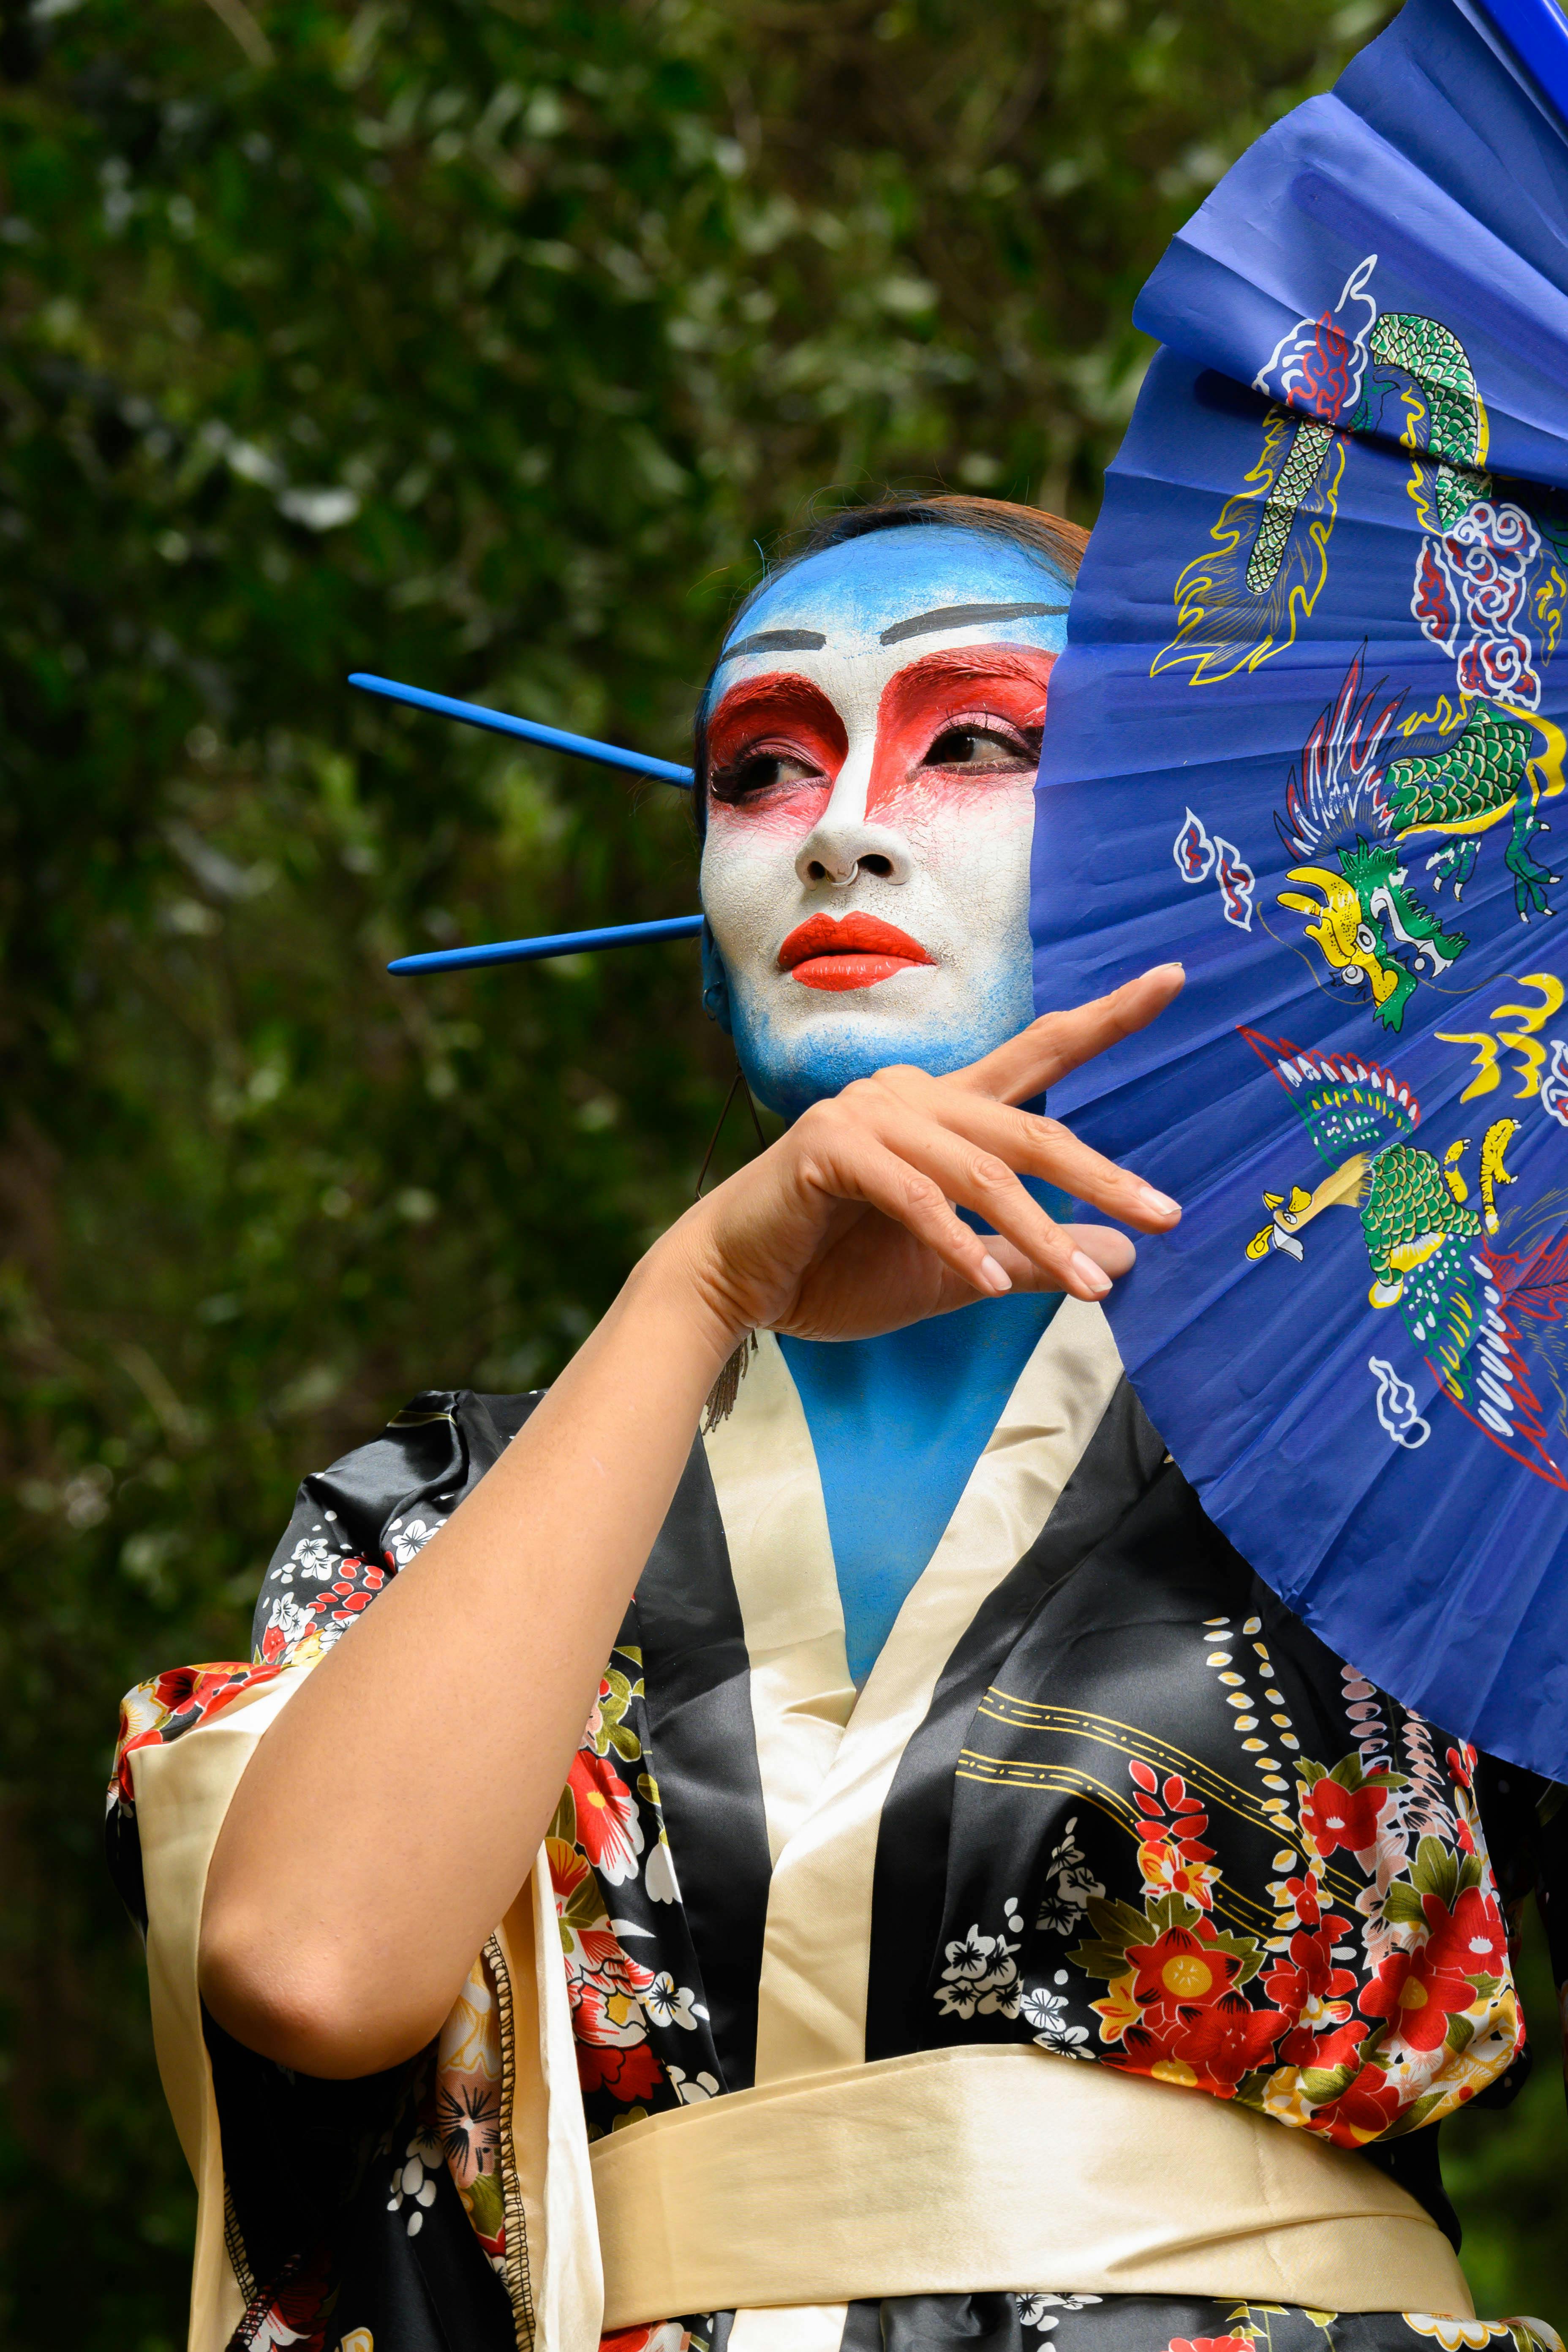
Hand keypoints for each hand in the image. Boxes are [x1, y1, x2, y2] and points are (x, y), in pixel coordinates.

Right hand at [662, 963, 1184, 1347]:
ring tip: (1088, 1286)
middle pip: (1029, 1130)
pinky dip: (955, 1243)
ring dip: (1039, 1234)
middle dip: (1102, 1176)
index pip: (1039, 1054)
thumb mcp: (959, 1272)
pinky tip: (986, 1284)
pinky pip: (914, 1195)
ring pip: (980, 1173)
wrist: (735, 1284)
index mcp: (945, 1110)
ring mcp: (868, 1114)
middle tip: (1166, 1215)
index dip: (1105, 1018)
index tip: (1171, 981)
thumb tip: (1123, 1260)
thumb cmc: (838, 1269)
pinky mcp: (828, 1148)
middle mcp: (914, 1095)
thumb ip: (1031, 1258)